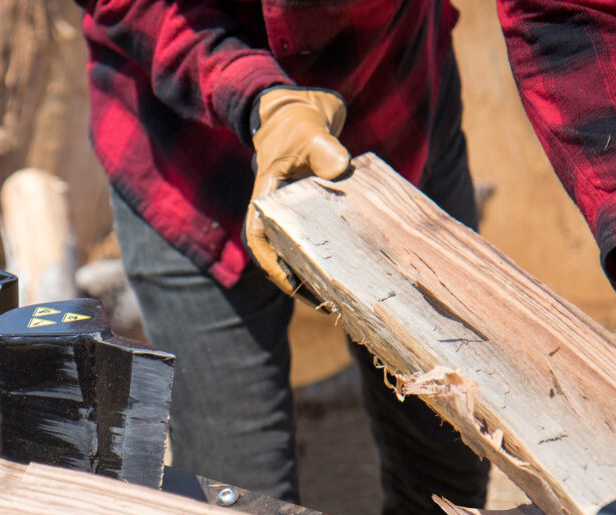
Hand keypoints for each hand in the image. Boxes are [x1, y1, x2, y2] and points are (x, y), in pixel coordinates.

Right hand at [243, 87, 349, 299]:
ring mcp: (297, 215)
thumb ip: (322, 148)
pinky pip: (322, 240)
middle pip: (283, 256)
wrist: (302, 112)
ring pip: (302, 254)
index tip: (290, 284)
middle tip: (327, 302)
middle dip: (300, 282)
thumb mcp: (308, 132)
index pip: (260, 239)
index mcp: (267, 200)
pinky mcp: (316, 212)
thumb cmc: (296, 123)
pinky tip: (355, 271)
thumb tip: (339, 169)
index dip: (272, 265)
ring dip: (318, 275)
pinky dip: (333, 257)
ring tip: (341, 297)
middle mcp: (279, 214)